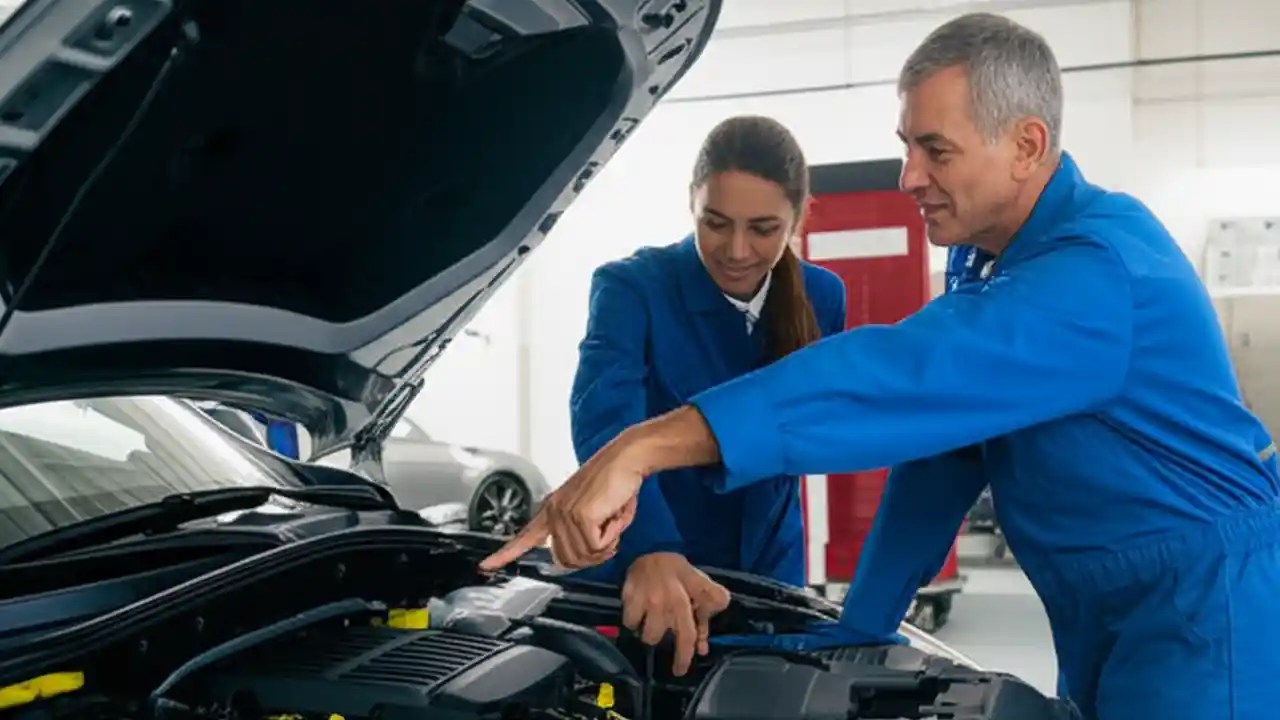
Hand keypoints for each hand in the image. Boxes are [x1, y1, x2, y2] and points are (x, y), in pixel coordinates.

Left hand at [479, 430, 648, 571]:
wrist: (628, 458)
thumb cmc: (617, 482)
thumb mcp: (595, 512)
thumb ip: (582, 534)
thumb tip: (585, 554)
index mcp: (552, 509)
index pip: (524, 536)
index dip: (505, 554)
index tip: (486, 566)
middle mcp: (553, 511)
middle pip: (566, 560)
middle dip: (592, 556)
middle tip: (608, 536)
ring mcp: (564, 513)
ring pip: (583, 556)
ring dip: (606, 545)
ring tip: (612, 519)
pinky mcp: (580, 515)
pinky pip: (598, 546)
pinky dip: (613, 536)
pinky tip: (614, 516)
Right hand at [622, 552, 730, 675]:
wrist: (652, 548)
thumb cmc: (678, 572)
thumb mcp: (700, 588)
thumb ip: (704, 616)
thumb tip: (702, 648)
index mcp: (685, 601)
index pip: (687, 635)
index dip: (684, 656)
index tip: (680, 671)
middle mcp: (666, 603)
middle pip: (658, 637)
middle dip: (663, 649)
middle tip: (668, 650)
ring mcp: (646, 600)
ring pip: (645, 634)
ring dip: (649, 632)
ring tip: (653, 622)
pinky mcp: (629, 596)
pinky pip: (629, 622)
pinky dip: (634, 621)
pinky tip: (638, 612)